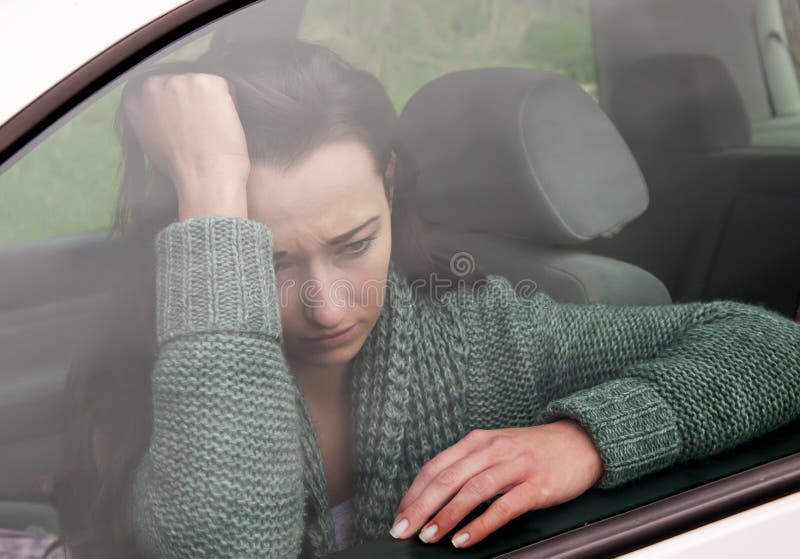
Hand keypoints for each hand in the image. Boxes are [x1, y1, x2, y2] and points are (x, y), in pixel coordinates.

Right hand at [122, 72, 249, 220]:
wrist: (203, 177)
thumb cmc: (182, 168)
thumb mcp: (151, 138)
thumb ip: (152, 115)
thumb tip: (165, 108)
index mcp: (136, 97)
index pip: (161, 86)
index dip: (179, 104)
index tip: (186, 121)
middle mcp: (155, 83)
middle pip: (185, 82)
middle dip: (195, 101)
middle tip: (201, 130)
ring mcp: (182, 80)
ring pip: (206, 84)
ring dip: (214, 102)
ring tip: (212, 130)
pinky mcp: (208, 82)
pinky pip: (227, 87)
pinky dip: (232, 105)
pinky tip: (223, 125)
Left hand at [390, 420, 602, 547]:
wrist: (582, 441)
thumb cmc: (535, 450)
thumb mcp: (497, 448)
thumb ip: (470, 466)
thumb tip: (436, 498)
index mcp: (478, 441)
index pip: (436, 467)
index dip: (414, 493)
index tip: (400, 515)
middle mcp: (493, 450)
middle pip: (448, 479)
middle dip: (421, 507)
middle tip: (403, 530)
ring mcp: (516, 466)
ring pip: (472, 491)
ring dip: (446, 516)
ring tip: (429, 536)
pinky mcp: (537, 485)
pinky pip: (503, 507)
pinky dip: (480, 525)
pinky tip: (465, 539)